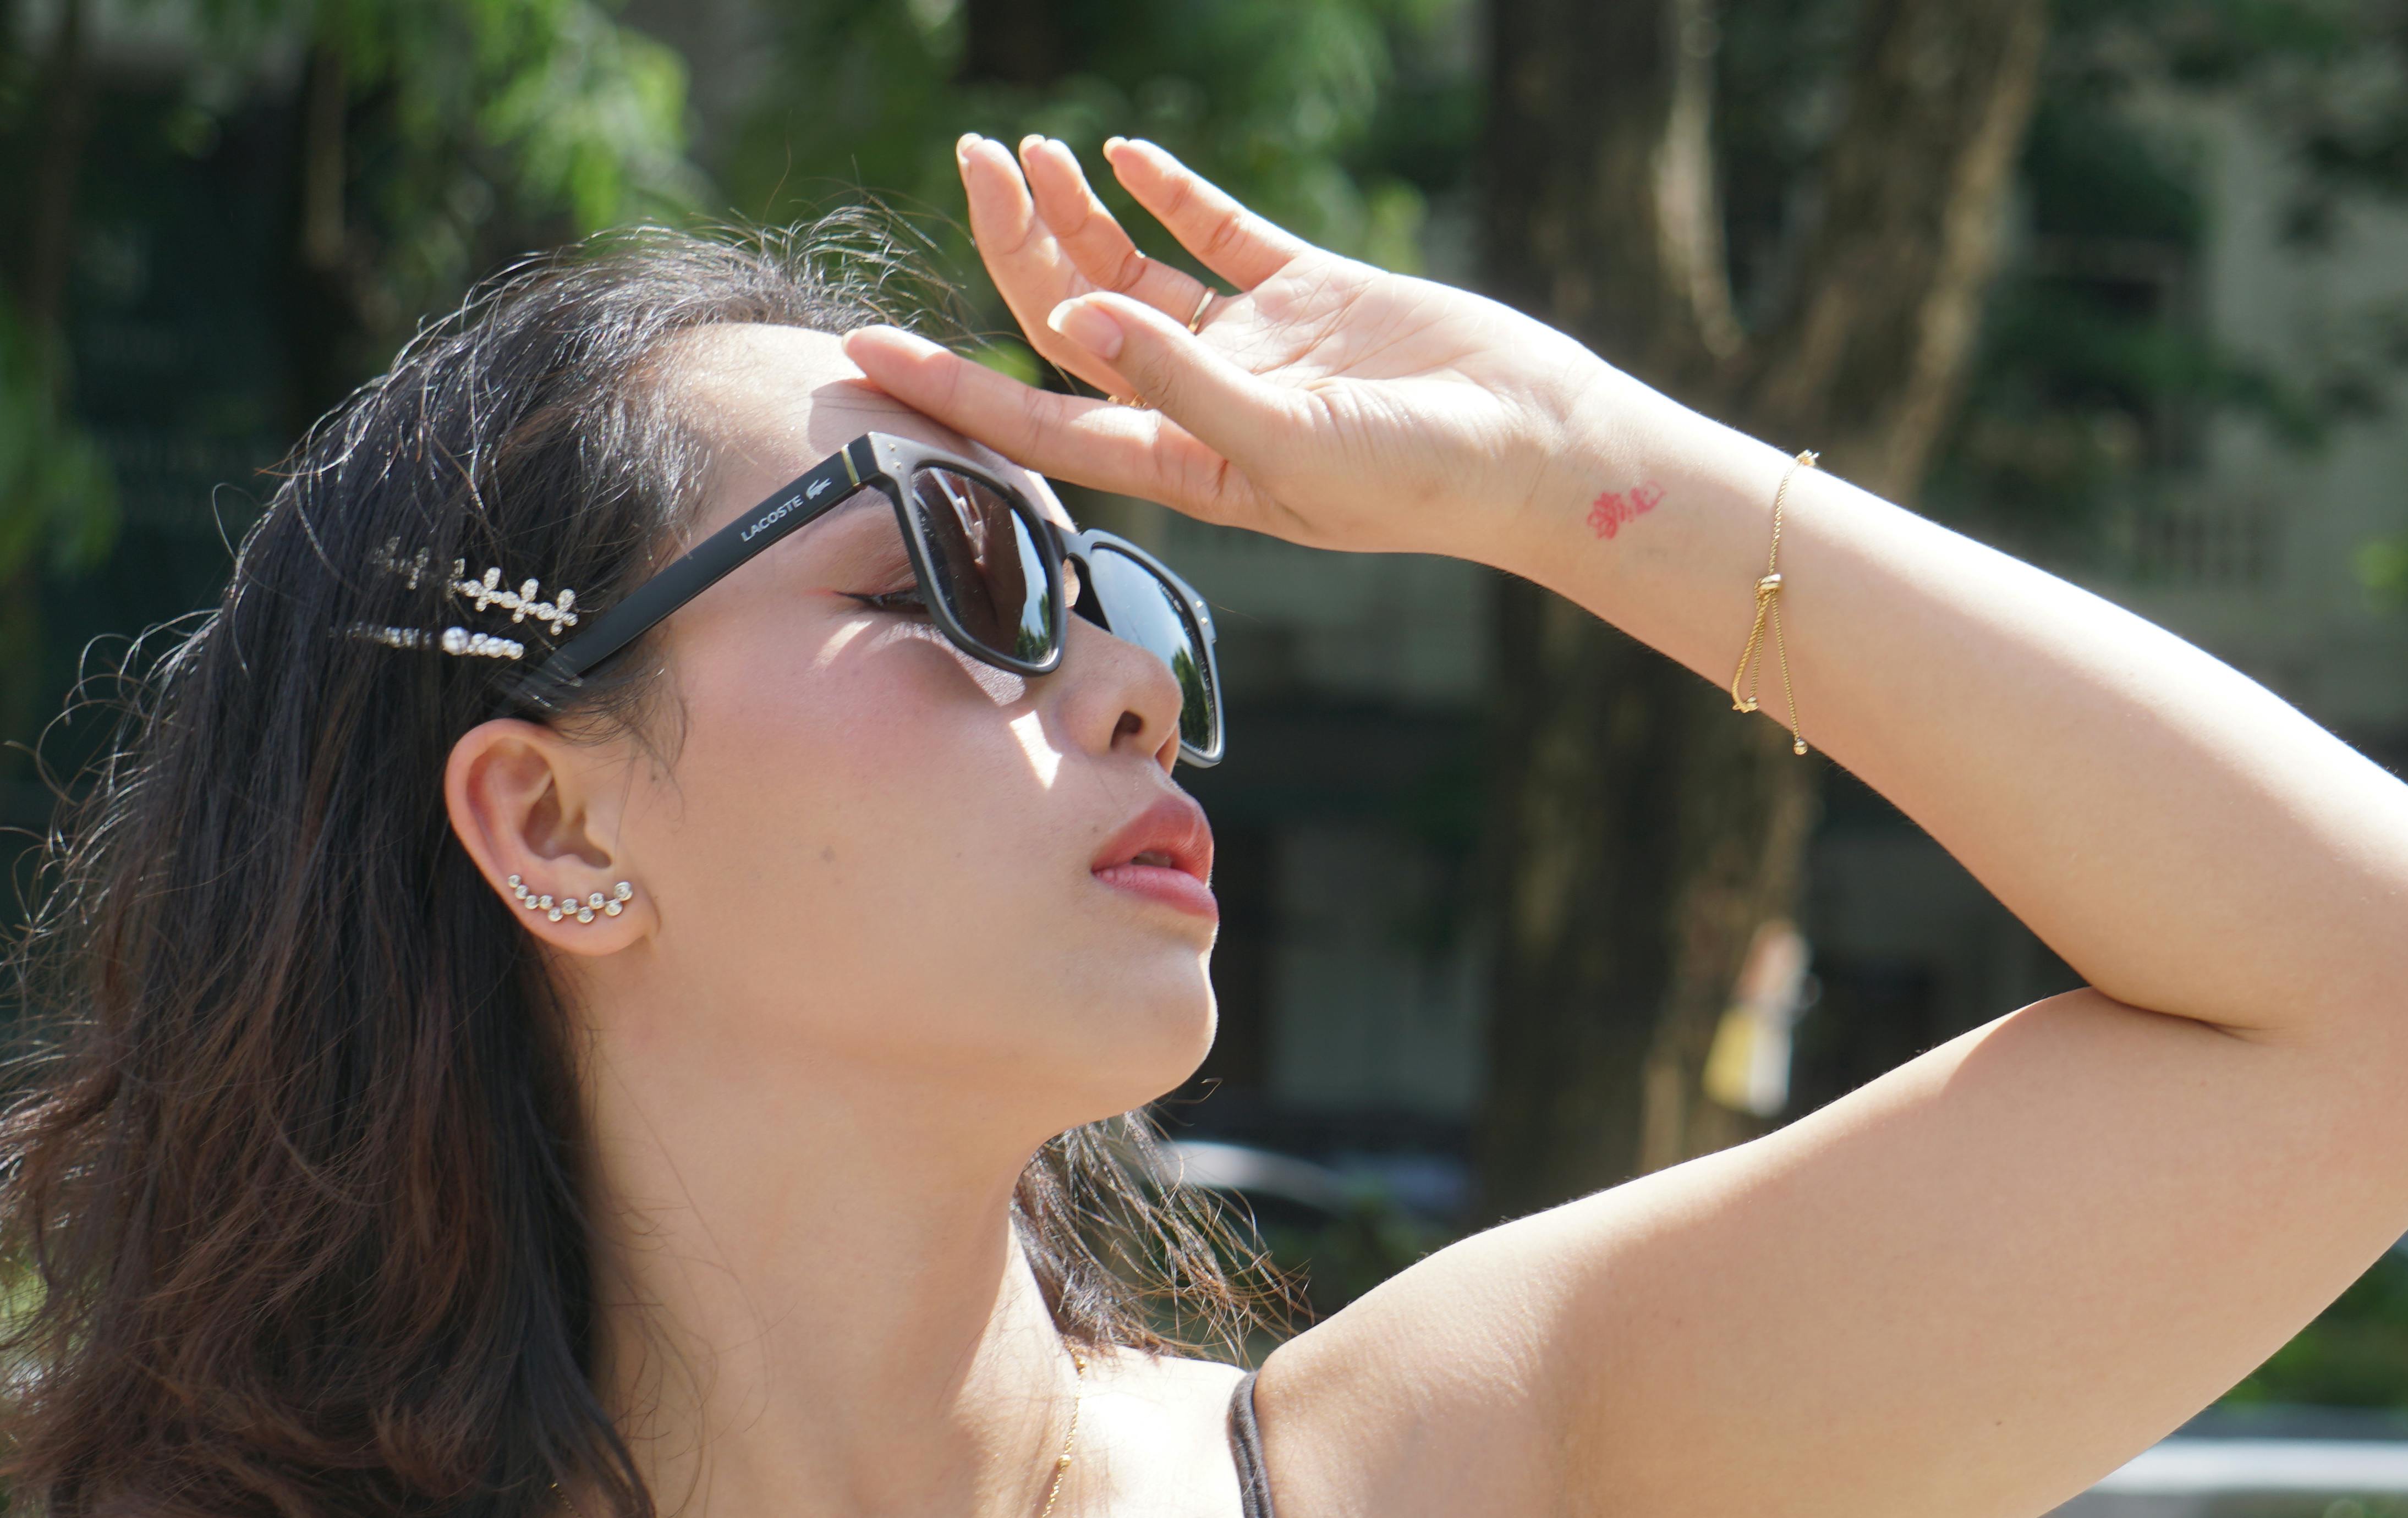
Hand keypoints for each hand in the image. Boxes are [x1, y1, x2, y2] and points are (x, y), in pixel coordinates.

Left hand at [842, 134, 1615, 567]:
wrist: (1539, 447)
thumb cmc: (1421, 480)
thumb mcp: (1289, 445)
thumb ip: (1181, 384)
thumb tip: (1079, 320)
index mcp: (1185, 463)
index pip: (1040, 419)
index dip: (953, 386)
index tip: (868, 349)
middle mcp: (1203, 404)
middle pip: (1074, 321)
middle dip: (1014, 248)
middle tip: (976, 164)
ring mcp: (1255, 347)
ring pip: (1134, 270)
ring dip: (1075, 213)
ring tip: (1025, 148)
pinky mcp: (1311, 295)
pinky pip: (1218, 235)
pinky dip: (1168, 192)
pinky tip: (1121, 154)